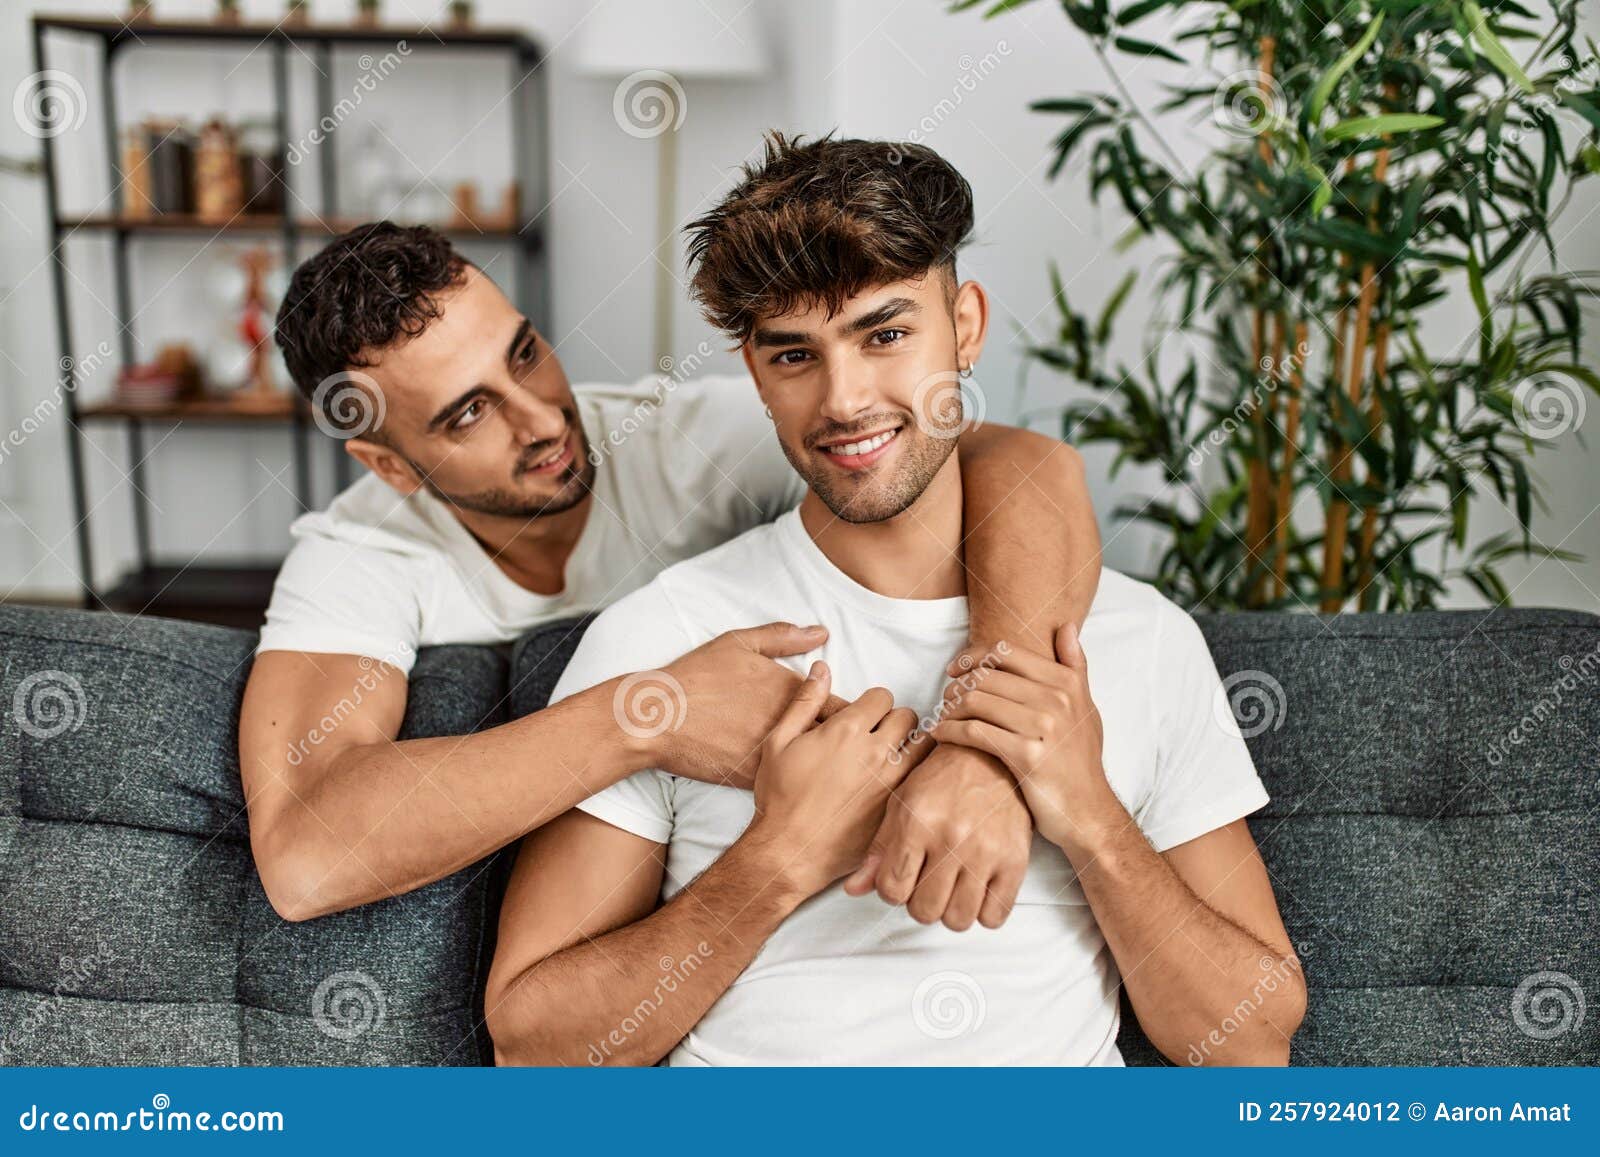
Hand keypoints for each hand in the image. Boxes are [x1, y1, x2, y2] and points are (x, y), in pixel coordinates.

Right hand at [651, 622, 842, 787]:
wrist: (658, 719)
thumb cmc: (697, 678)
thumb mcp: (739, 643)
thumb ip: (784, 636)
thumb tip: (820, 633)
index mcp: (794, 691)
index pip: (847, 709)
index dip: (856, 718)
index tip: (855, 723)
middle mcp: (792, 725)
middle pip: (840, 744)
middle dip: (850, 748)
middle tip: (851, 753)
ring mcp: (776, 755)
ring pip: (819, 770)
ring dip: (829, 771)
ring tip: (834, 774)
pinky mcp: (756, 779)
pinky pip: (790, 786)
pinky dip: (800, 787)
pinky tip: (803, 788)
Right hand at [746, 662, 928, 896]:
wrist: (789, 851)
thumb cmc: (780, 797)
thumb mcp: (779, 742)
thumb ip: (804, 701)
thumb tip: (821, 668)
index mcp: (847, 731)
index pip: (883, 696)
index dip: (872, 704)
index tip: (863, 718)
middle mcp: (876, 752)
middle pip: (908, 716)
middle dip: (895, 720)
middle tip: (879, 736)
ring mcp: (891, 782)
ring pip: (924, 746)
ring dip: (911, 745)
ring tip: (892, 757)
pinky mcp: (898, 808)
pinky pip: (921, 779)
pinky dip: (916, 775)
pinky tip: (898, 782)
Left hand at [843, 744, 1031, 930]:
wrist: (990, 757)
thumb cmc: (942, 780)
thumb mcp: (900, 805)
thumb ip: (878, 851)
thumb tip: (853, 889)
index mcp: (917, 823)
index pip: (892, 890)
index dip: (892, 891)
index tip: (901, 879)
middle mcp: (952, 838)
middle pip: (925, 911)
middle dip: (920, 902)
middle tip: (927, 882)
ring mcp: (986, 852)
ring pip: (958, 919)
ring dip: (951, 910)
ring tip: (952, 886)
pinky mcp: (1015, 861)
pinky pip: (994, 916)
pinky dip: (983, 911)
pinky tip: (977, 888)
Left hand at [930, 625, 1108, 854]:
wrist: (1088, 811)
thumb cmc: (1080, 760)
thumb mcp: (1086, 708)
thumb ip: (1075, 666)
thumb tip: (1066, 627)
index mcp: (1067, 682)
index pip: (1006, 652)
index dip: (972, 655)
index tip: (955, 669)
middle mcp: (1057, 699)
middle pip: (986, 675)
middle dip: (957, 685)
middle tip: (945, 698)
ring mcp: (1043, 726)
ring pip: (976, 701)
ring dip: (950, 707)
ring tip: (944, 716)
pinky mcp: (1026, 755)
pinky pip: (974, 731)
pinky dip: (950, 730)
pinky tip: (941, 734)